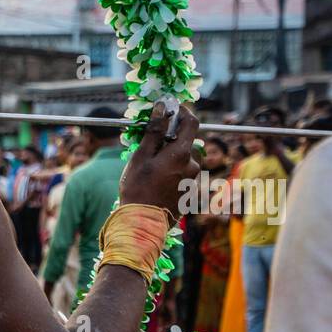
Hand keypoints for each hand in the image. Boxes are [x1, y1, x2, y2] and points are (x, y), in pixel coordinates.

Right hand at [119, 101, 201, 219]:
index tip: (169, 109)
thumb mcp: (141, 156)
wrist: (142, 223)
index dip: (182, 111)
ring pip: (183, 159)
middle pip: (186, 142)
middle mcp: (193, 164)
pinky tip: (155, 182)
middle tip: (151, 145)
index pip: (191, 121)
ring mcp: (193, 179)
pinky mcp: (189, 192)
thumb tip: (161, 107)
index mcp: (182, 153)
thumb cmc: (138, 188)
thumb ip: (154, 131)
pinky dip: (171, 171)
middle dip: (171, 139)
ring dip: (170, 157)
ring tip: (150, 169)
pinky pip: (182, 174)